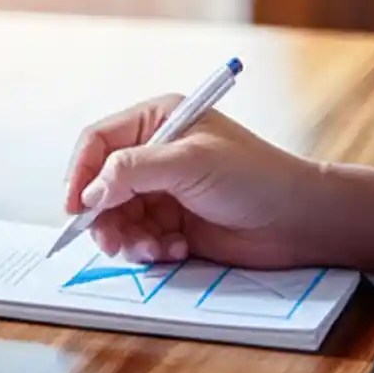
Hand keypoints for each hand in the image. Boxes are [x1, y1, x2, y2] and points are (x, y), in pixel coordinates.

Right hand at [64, 94, 322, 266]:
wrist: (298, 222)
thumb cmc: (254, 177)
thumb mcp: (189, 162)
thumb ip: (132, 171)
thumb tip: (88, 194)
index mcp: (156, 121)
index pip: (97, 143)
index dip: (80, 174)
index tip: (75, 207)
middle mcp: (153, 154)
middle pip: (100, 185)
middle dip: (103, 216)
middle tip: (111, 242)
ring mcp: (161, 190)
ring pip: (115, 217)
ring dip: (129, 238)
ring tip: (156, 249)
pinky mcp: (170, 223)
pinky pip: (137, 239)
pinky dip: (150, 249)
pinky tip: (177, 250)